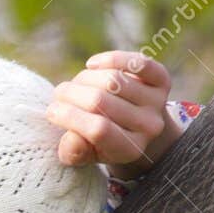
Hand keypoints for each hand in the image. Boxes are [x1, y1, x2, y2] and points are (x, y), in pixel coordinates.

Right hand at [47, 51, 177, 178]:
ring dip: (84, 78)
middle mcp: (149, 127)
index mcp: (128, 150)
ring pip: (112, 79)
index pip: (97, 129)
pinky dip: (110, 59)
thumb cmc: (100, 141)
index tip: (51, 111)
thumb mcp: (84, 154)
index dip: (69, 116)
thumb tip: (71, 137)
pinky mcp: (162, 80)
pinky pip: (136, 62)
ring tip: (76, 85)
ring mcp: (157, 102)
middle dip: (70, 94)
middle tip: (59, 95)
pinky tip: (92, 65)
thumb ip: (74, 152)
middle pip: (100, 100)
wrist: (135, 127)